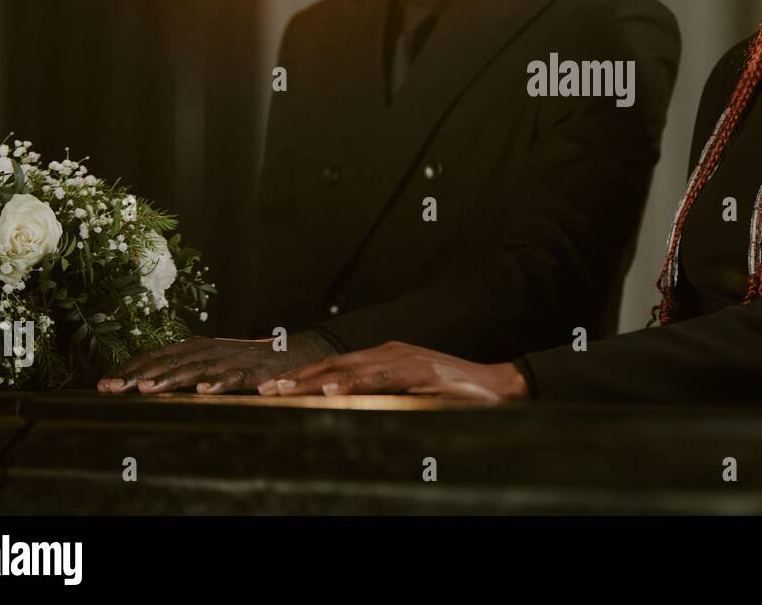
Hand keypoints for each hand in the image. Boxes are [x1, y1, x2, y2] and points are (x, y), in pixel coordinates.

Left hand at [96, 331, 338, 394]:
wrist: (296, 352)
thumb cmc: (249, 362)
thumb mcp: (213, 362)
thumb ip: (185, 368)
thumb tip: (143, 382)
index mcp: (199, 346)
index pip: (157, 354)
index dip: (130, 366)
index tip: (103, 382)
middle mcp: (212, 349)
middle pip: (170, 361)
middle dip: (138, 374)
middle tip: (111, 387)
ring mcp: (233, 359)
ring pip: (197, 368)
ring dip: (171, 378)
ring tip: (145, 388)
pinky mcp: (256, 371)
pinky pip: (236, 378)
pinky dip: (220, 383)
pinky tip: (204, 392)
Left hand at [258, 341, 528, 402]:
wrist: (497, 386)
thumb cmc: (455, 393)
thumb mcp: (411, 394)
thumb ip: (383, 396)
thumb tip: (349, 409)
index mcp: (386, 356)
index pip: (336, 366)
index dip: (303, 376)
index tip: (274, 388)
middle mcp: (390, 352)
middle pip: (335, 365)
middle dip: (297, 378)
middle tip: (264, 391)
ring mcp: (404, 359)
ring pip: (350, 370)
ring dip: (313, 381)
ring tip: (284, 391)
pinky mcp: (418, 370)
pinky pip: (379, 379)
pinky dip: (352, 385)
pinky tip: (331, 392)